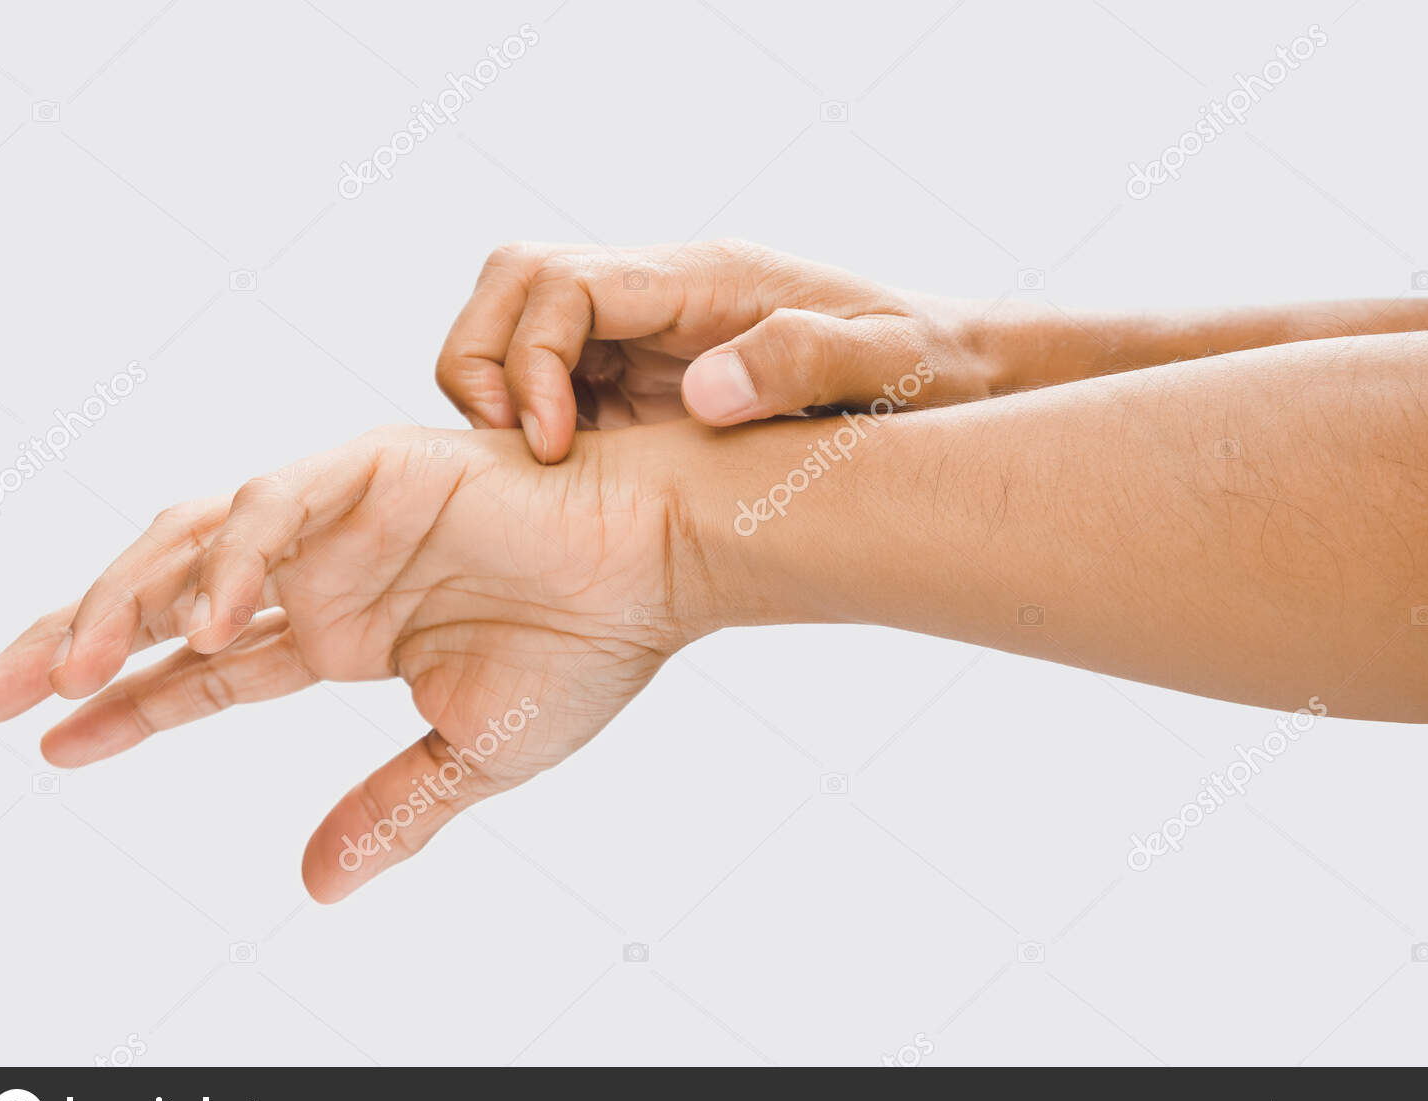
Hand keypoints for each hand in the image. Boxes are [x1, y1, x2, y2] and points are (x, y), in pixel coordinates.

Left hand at [0, 426, 688, 901]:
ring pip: (193, 537)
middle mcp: (328, 569)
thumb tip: (311, 886)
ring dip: (125, 596)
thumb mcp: (474, 756)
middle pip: (170, 595)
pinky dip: (231, 557)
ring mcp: (343, 515)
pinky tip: (208, 625)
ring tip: (69, 668)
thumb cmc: (590, 647)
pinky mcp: (373, 469)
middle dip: (77, 639)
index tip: (52, 741)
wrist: (663, 568)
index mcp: (347, 628)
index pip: (209, 670)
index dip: (128, 705)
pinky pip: (272, 506)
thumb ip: (389, 812)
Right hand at [433, 238, 999, 461]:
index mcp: (704, 280)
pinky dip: (535, 428)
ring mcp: (646, 336)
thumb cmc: (926, 370)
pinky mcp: (644, 381)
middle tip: (512, 453)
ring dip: (501, 394)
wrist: (945, 377)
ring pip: (521, 328)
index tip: (552, 446)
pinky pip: (555, 384)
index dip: (531, 357)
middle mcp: (660, 295)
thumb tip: (703, 393)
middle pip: (516, 283)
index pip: (564, 282)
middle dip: (482, 359)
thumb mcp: (890, 365)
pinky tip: (570, 494)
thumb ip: (804, 363)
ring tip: (535, 478)